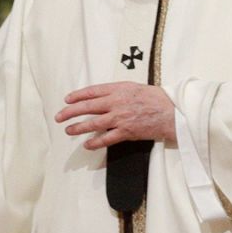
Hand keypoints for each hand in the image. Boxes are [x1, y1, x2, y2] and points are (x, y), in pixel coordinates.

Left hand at [55, 81, 175, 148]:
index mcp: (119, 89)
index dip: (77, 95)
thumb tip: (104, 97)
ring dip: (78, 127)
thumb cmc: (157, 99)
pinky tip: (87, 145)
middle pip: (88, 107)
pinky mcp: (126, 132)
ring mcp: (120, 118)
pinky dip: (95, 142)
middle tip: (59, 116)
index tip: (67, 99)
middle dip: (70, 112)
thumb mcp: (136, 87)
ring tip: (68, 130)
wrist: (172, 113)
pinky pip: (106, 139)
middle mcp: (116, 102)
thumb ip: (119, 91)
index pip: (92, 91)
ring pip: (93, 123)